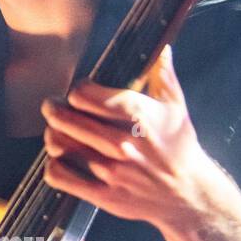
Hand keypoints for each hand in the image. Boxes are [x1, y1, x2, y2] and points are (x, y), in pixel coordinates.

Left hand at [40, 47, 207, 234]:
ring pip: (59, 145)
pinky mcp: (104, 194)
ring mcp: (111, 170)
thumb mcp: (176, 108)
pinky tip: (60, 161)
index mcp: (137, 114)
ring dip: (52, 136)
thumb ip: (163, 75)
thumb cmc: (180, 147)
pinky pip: (61, 177)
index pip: (84, 94)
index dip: (77, 91)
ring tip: (57, 132)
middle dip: (53, 109)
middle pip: (64, 118)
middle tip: (53, 108)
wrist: (189, 194)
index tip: (79, 93)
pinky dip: (53, 167)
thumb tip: (162, 47)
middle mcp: (122, 141)